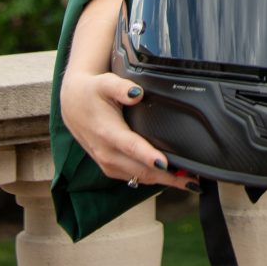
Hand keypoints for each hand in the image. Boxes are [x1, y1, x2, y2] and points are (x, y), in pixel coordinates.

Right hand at [60, 67, 194, 190]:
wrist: (73, 105)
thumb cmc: (91, 93)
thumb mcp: (105, 83)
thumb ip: (121, 87)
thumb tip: (137, 92)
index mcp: (107, 132)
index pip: (131, 147)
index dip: (148, 156)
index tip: (165, 163)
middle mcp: (107, 153)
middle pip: (140, 170)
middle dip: (167, 177)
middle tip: (193, 179)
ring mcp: (107, 164)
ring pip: (139, 177)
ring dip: (163, 182)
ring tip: (188, 181)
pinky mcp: (110, 168)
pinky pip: (134, 178)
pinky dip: (152, 179)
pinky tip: (170, 177)